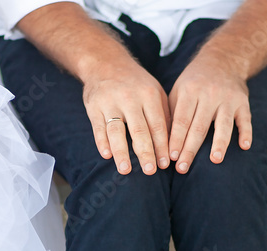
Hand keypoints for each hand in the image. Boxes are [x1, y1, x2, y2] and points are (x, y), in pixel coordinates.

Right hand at [80, 59, 170, 175]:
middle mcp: (130, 98)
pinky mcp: (94, 108)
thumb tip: (172, 143)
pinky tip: (107, 156)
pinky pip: (98, 128)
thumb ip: (163, 114)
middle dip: (145, 152)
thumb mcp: (155, 91)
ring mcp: (110, 103)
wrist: (105, 62)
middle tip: (150, 171)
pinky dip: (102, 142)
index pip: (157, 125)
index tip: (165, 164)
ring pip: (116, 131)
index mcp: (148, 95)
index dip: (161, 146)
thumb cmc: (135, 82)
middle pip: (139, 130)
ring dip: (121, 152)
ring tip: (126, 170)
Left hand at [168, 50, 251, 173]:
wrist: (223, 59)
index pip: (181, 120)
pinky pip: (245, 119)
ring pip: (223, 124)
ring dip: (219, 143)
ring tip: (215, 160)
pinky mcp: (243, 102)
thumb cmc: (194, 82)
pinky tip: (245, 146)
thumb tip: (162, 143)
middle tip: (182, 169)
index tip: (171, 158)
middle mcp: (209, 94)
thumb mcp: (178, 90)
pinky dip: (246, 132)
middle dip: (190, 149)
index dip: (176, 140)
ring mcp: (228, 98)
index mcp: (190, 91)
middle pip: (199, 127)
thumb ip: (172, 114)